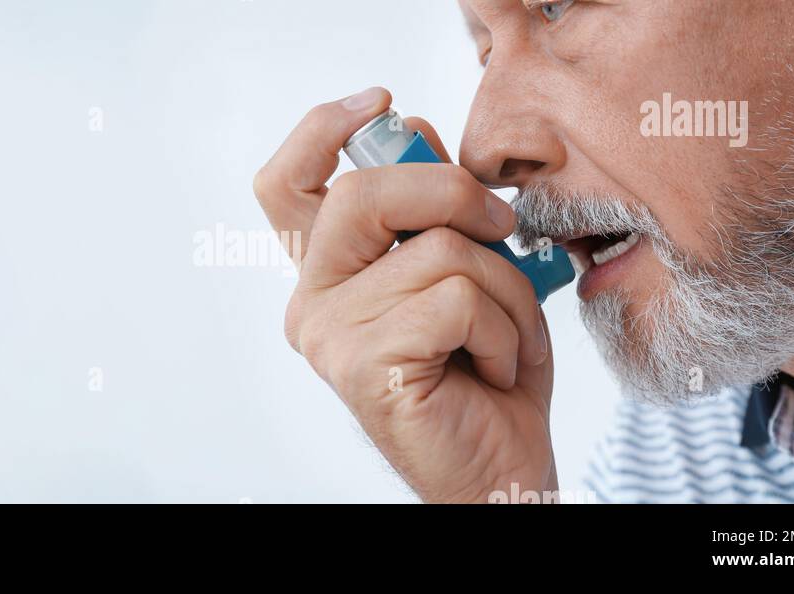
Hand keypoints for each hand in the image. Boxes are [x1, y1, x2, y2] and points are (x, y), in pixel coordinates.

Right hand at [253, 88, 556, 501]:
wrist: (500, 472)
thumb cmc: (484, 373)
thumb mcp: (466, 270)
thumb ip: (431, 209)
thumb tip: (414, 130)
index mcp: (330, 272)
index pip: (287, 184)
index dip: (324, 129)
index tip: (382, 103)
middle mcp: (313, 300)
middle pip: (360, 193)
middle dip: (454, 193)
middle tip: (502, 229)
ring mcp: (330, 334)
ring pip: (438, 251)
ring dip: (507, 290)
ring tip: (505, 338)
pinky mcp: (361, 365)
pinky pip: (455, 300)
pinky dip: (503, 330)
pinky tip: (493, 368)